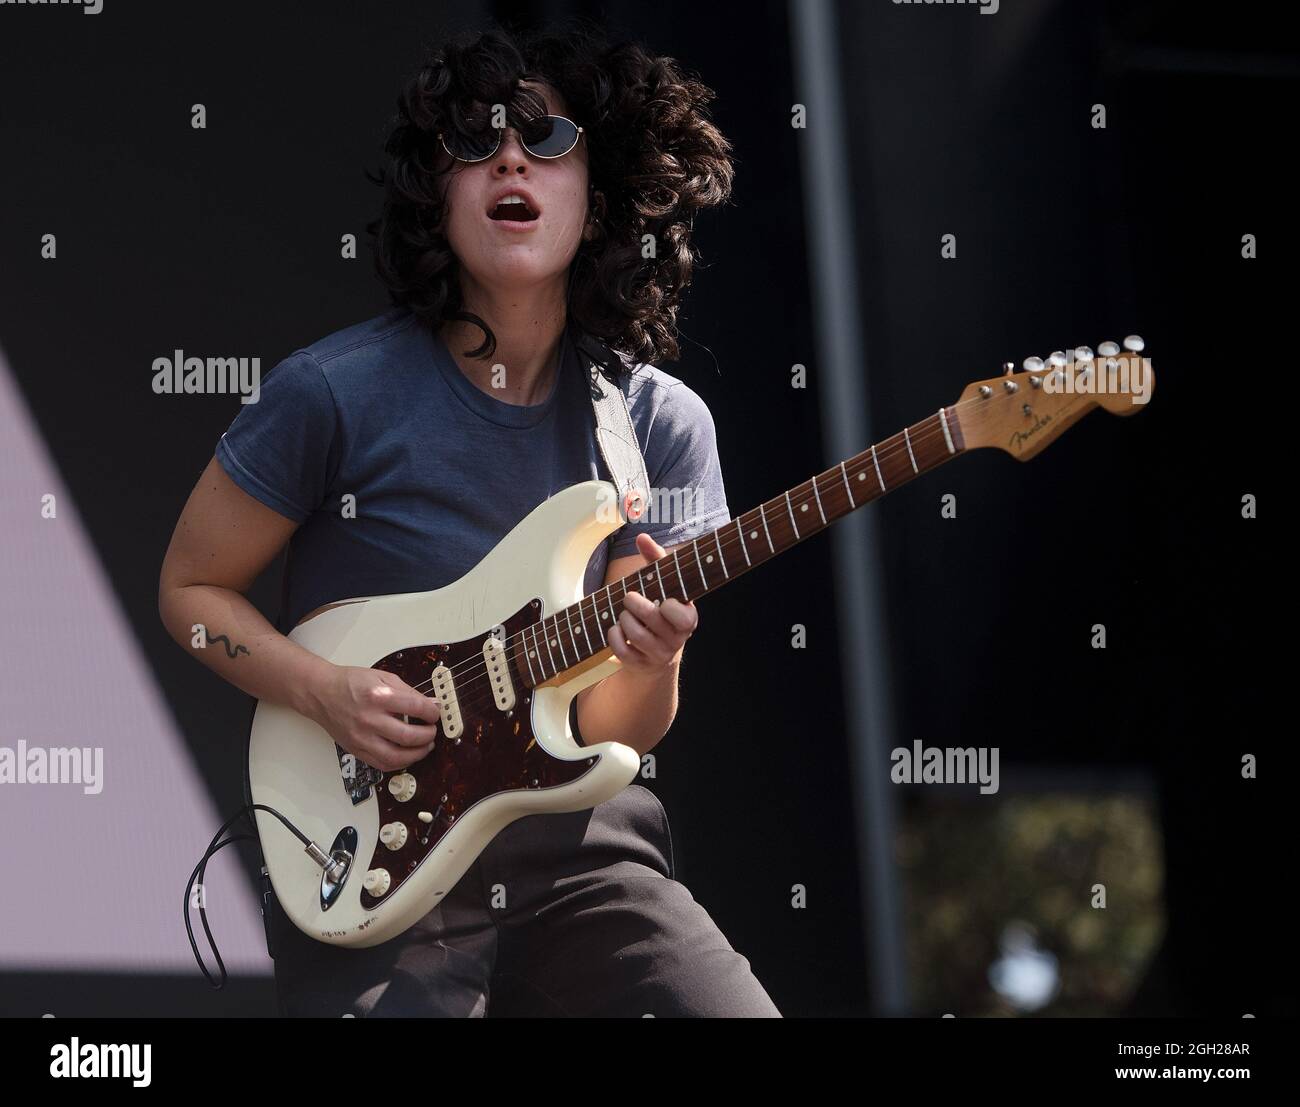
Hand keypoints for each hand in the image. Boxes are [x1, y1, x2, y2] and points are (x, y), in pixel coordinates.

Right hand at [303, 664, 439, 772]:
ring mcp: (362, 737)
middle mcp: (369, 719)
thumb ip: (408, 691)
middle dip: (428, 736)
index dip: (432, 712)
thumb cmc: (350, 683)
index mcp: (378, 695)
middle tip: (432, 731)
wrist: (321, 693)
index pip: (416, 708)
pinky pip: (382, 764)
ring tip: (425, 746)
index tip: (435, 713)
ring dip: (417, 754)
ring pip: (397, 757)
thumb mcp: (382, 676)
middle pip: (409, 736)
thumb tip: (431, 704)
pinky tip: (407, 755)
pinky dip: (399, 763)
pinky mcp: (356, 749)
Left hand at [608, 533, 699, 675]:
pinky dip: (614, 636)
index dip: (669, 607)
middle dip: (635, 603)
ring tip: (624, 614)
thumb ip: (656, 560)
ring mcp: (657, 654)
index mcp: (688, 619)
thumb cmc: (660, 611)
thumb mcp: (663, 585)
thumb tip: (642, 537)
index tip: (662, 601)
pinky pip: (622, 650)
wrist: (656, 654)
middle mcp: (676, 639)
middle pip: (652, 619)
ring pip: (637, 635)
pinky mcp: (639, 664)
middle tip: (630, 598)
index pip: (683, 616)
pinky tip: (616, 629)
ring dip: (624, 619)